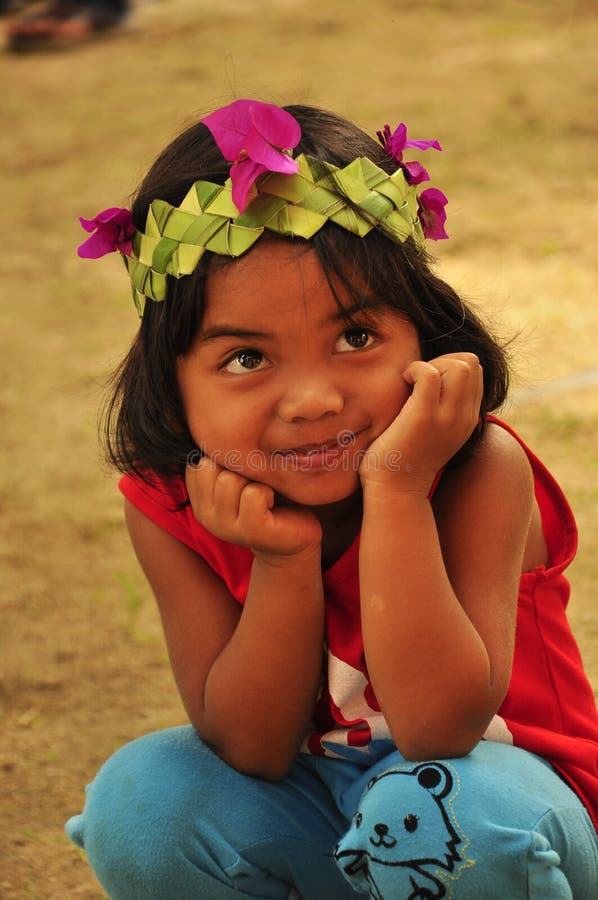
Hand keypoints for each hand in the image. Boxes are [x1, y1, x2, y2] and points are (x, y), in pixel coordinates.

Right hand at [185, 456, 321, 557]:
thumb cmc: (267, 500)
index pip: (198, 462)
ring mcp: (225, 527)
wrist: (294, 538)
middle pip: (210, 467)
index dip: (226, 460)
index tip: (242, 476)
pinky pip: (254, 494)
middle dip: (238, 468)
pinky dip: (268, 493)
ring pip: (230, 480)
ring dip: (254, 481)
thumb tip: (212, 422)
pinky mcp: (250, 532)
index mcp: (200, 501)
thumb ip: (222, 461)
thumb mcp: (240, 477)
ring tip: (264, 496)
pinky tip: (273, 505)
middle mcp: (205, 517)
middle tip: (255, 486)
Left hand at [360, 352, 482, 493]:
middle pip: (471, 363)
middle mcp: (464, 417)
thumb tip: (433, 379)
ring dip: (431, 363)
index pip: (475, 371)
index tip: (426, 382)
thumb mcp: (436, 431)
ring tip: (411, 381)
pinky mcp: (424, 418)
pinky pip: (430, 374)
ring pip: (460, 365)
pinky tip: (402, 383)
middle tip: (417, 379)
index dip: (450, 365)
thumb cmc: (405, 457)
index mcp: (468, 419)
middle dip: (442, 360)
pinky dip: (414, 369)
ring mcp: (447, 418)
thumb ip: (443, 407)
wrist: (395, 490)